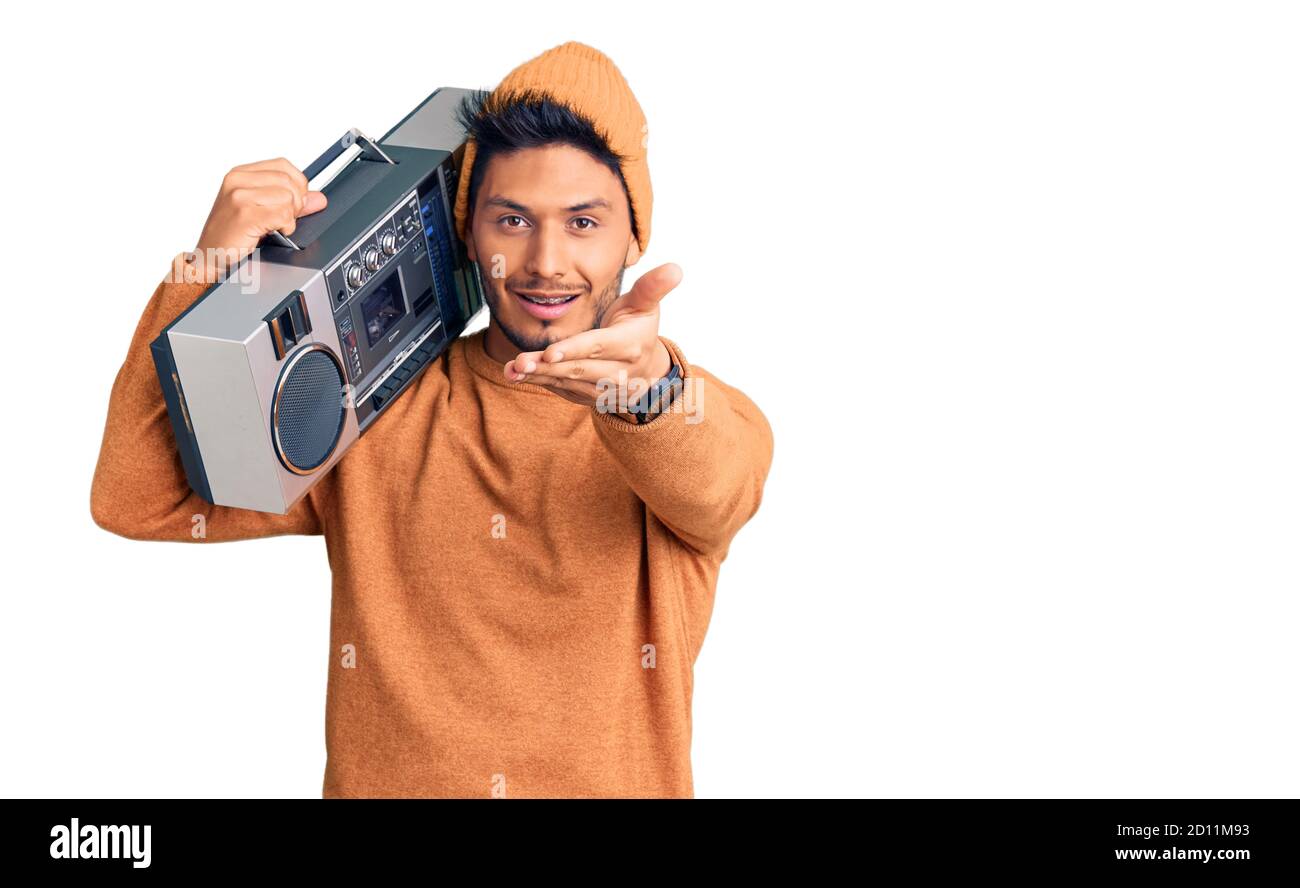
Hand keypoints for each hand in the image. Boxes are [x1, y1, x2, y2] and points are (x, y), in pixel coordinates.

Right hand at [190, 157, 327, 280]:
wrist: (210, 257)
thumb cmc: (231, 235)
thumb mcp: (261, 211)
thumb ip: (291, 202)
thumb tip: (319, 198)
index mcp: (240, 174)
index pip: (284, 165)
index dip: (297, 185)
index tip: (292, 203)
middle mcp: (238, 181)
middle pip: (289, 181)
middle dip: (296, 204)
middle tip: (282, 220)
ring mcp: (239, 196)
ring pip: (288, 198)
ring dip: (289, 218)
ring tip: (273, 227)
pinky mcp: (244, 215)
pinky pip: (283, 215)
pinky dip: (285, 227)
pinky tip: (272, 233)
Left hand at [506, 263, 681, 415]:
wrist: (647, 374)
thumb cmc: (639, 329)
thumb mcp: (646, 305)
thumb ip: (653, 287)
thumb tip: (675, 268)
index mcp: (629, 346)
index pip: (597, 347)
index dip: (573, 350)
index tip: (549, 353)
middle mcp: (618, 372)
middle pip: (578, 369)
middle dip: (547, 366)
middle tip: (519, 362)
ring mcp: (603, 389)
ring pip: (568, 382)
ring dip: (538, 377)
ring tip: (512, 370)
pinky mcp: (589, 397)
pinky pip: (563, 391)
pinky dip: (540, 383)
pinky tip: (517, 375)